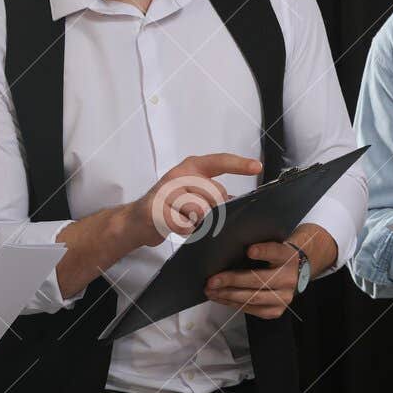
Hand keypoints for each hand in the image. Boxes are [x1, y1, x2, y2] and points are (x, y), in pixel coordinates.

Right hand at [129, 153, 262, 247]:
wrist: (136, 220)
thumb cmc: (170, 206)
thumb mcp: (192, 193)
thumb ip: (213, 193)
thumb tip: (240, 200)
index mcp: (191, 167)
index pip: (219, 161)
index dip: (239, 164)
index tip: (257, 167)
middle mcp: (180, 174)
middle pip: (216, 194)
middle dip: (213, 209)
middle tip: (198, 214)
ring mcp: (167, 190)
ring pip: (202, 211)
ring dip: (197, 222)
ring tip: (184, 219)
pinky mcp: (157, 209)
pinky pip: (185, 224)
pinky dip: (184, 230)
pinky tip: (174, 225)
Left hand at [205, 241, 300, 319]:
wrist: (294, 275)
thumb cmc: (273, 259)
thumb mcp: (271, 248)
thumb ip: (257, 248)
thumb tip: (225, 251)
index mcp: (287, 257)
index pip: (275, 252)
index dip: (263, 251)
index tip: (249, 250)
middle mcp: (288, 278)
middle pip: (259, 280)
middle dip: (232, 281)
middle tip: (212, 281)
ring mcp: (284, 297)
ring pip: (253, 298)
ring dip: (228, 295)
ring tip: (210, 291)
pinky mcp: (276, 311)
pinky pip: (251, 310)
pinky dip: (233, 304)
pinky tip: (220, 298)